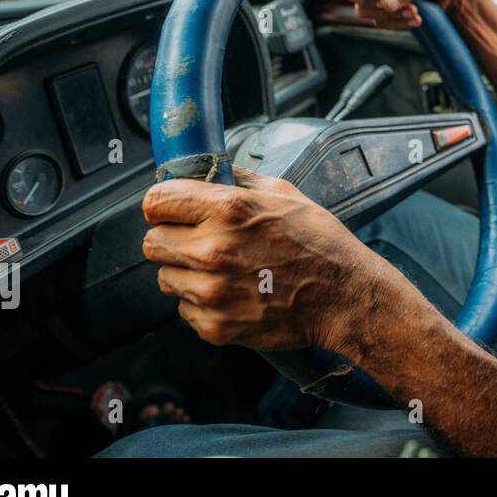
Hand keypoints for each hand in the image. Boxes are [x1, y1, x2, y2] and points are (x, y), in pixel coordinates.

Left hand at [141, 167, 384, 354]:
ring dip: (186, 274)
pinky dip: (202, 304)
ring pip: (165, 278)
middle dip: (171, 239)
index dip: (163, 204)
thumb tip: (209, 171)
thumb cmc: (320, 244)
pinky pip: (183, 310)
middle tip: (197, 242)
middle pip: (152, 242)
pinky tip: (232, 294)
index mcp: (229, 209)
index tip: (171, 210)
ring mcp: (212, 291)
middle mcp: (214, 249)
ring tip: (223, 271)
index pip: (157, 200)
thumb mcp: (284, 193)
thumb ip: (239, 179)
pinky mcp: (215, 325)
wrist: (343, 297)